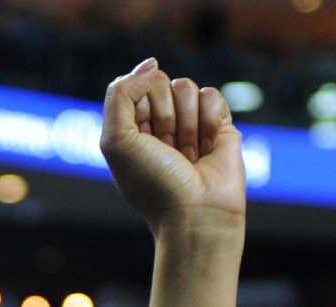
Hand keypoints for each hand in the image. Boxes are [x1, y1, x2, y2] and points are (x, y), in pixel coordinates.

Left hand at [99, 59, 245, 235]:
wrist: (196, 214)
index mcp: (131, 128)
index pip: (134, 86)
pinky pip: (212, 96)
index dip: (140, 109)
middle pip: (161, 82)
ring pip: (187, 87)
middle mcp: (159, 124)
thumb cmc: (152, 184)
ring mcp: (190, 124)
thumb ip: (120, 94)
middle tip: (168, 149)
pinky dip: (209, 120)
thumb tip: (151, 64)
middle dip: (164, 115)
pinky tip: (208, 148)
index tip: (144, 140)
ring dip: (186, 123)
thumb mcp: (115, 140)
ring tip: (188, 154)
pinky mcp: (219, 126)